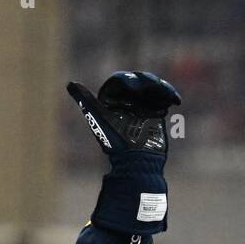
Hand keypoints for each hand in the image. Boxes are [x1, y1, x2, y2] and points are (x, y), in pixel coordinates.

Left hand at [67, 71, 181, 157]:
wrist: (137, 162)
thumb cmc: (115, 143)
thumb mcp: (99, 117)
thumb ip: (86, 100)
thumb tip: (70, 84)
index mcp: (110, 101)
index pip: (120, 81)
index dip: (128, 81)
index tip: (135, 88)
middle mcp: (125, 101)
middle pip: (139, 80)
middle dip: (148, 83)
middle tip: (152, 91)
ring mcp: (141, 106)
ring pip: (153, 86)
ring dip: (161, 88)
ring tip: (167, 98)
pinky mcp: (155, 112)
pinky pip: (164, 97)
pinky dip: (169, 96)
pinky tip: (175, 101)